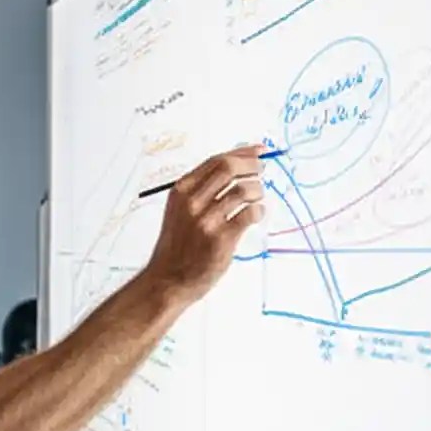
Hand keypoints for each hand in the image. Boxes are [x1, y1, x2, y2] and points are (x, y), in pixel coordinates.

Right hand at [144, 144, 266, 305]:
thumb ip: (201, 190)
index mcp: (181, 190)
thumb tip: (235, 165)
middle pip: (229, 168)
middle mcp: (191, 202)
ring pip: (243, 190)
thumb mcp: (179, 210)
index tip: (259, 151)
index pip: (215, 160)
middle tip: (262, 171)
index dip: (242, 152)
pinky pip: (249, 214)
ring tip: (256, 198)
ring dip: (257, 190)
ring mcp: (206, 220)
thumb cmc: (177, 245)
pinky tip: (255, 215)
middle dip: (252, 165)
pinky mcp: (221, 239)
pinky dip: (258, 211)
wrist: (167, 280)